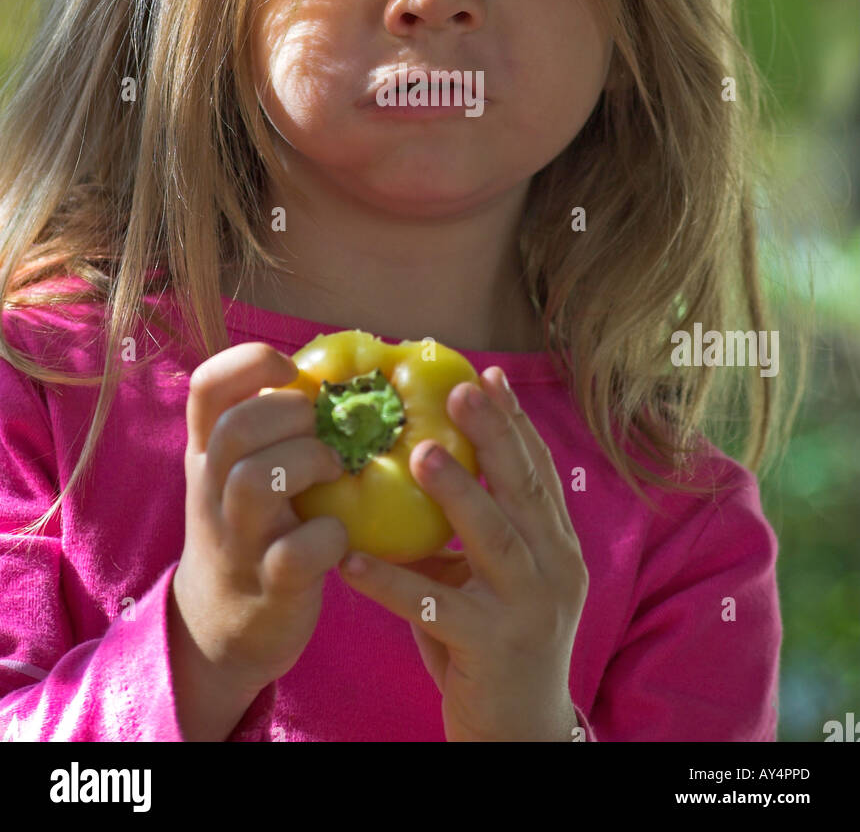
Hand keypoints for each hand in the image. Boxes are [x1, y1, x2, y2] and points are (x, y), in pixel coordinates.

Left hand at [337, 366, 588, 740]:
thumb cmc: (497, 643)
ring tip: (420, 454)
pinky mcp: (491, 648)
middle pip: (524, 490)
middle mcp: (555, 570)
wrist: (520, 733)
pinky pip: (435, 608)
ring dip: (456, 493)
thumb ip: (469, 532)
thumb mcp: (494, 580)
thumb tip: (418, 465)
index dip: (514, 422)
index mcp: (558, 546)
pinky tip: (354, 561)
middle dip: (494, 435)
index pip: (538, 472)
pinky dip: (393, 582)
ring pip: (493, 539)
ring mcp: (528, 609)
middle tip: (460, 389)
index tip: (487, 375)